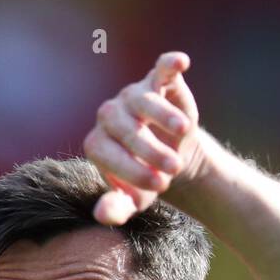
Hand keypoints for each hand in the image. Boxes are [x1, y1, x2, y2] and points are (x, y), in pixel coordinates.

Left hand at [83, 52, 206, 225]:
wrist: (170, 162)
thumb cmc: (145, 181)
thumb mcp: (133, 200)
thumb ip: (117, 207)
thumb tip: (103, 215)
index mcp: (98, 144)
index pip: (107, 154)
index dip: (132, 170)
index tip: (160, 185)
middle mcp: (110, 116)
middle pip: (125, 129)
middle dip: (150, 150)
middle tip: (173, 169)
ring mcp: (133, 96)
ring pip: (143, 101)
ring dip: (163, 116)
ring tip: (182, 131)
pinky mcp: (157, 82)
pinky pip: (160, 69)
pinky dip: (169, 65)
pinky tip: (180, 63)